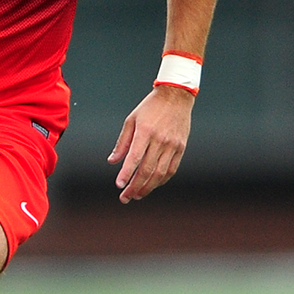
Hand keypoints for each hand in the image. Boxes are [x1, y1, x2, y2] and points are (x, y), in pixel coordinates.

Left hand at [107, 86, 193, 203]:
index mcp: (145, 132)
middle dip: (135, 187)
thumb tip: (113, 161)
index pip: (135, 158)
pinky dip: (161, 180)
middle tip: (125, 197)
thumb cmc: (151, 107)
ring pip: (160, 173)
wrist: (176, 96)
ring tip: (137, 195)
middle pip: (147, 170)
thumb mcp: (131, 120)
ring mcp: (172, 145)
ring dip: (147, 188)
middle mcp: (160, 140)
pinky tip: (152, 185)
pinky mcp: (181, 148)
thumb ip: (122, 142)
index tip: (119, 185)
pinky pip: (171, 170)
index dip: (126, 174)